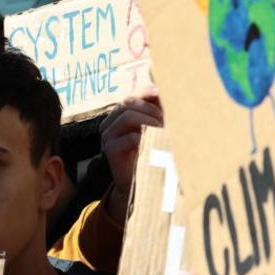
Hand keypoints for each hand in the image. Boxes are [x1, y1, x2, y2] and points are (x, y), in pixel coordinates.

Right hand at [100, 87, 162, 223]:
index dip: (145, 92)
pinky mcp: (110, 151)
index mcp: (117, 117)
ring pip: (127, 117)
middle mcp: (108, 124)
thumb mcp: (153, 129)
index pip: (130, 96)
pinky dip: (147, 138)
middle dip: (150, 109)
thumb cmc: (149, 153)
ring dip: (149, 121)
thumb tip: (163, 93)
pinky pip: (130, 138)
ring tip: (163, 132)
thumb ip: (156, 112)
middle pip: (127, 103)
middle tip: (166, 121)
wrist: (139, 183)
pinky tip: (158, 143)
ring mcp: (107, 137)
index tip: (161, 93)